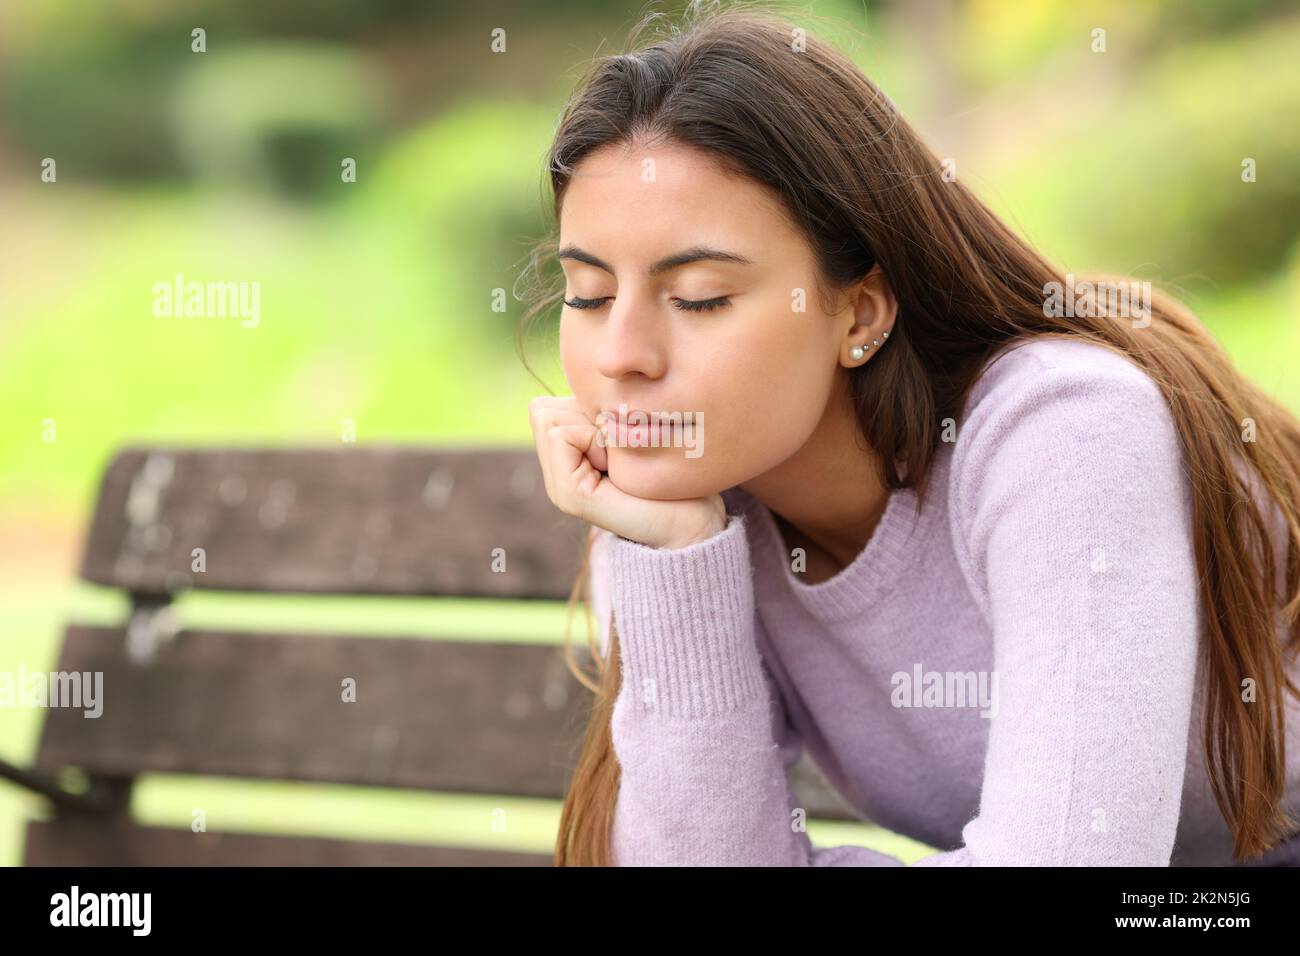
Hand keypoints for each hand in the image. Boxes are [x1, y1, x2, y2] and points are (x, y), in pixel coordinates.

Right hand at [528, 395, 726, 548]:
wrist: (696, 522)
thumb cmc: (675, 473)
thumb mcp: (630, 430)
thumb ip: (600, 410)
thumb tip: (591, 372)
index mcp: (568, 460)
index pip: (545, 406)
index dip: (583, 407)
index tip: (621, 437)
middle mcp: (556, 476)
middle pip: (542, 409)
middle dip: (584, 415)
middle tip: (620, 448)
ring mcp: (559, 488)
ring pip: (547, 417)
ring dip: (591, 426)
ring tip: (621, 458)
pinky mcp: (570, 495)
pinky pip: (561, 435)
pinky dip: (593, 439)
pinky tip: (619, 467)